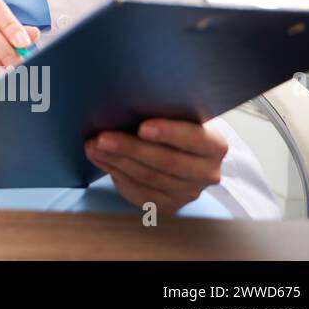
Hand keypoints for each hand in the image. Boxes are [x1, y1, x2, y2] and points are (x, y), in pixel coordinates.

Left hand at [84, 118, 227, 213]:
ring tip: (93, 146)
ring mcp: (188, 192)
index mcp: (214, 145)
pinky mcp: (168, 205)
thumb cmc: (175, 124)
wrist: (184, 152)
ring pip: (148, 177)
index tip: (142, 127)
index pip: (194, 138)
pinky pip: (138, 191)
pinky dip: (115, 173)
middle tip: (102, 137)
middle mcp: (207, 172)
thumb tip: (125, 102)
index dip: (168, 133)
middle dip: (130, 148)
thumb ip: (163, 110)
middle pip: (166, 162)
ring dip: (116, 160)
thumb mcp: (178, 114)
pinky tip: (100, 159)